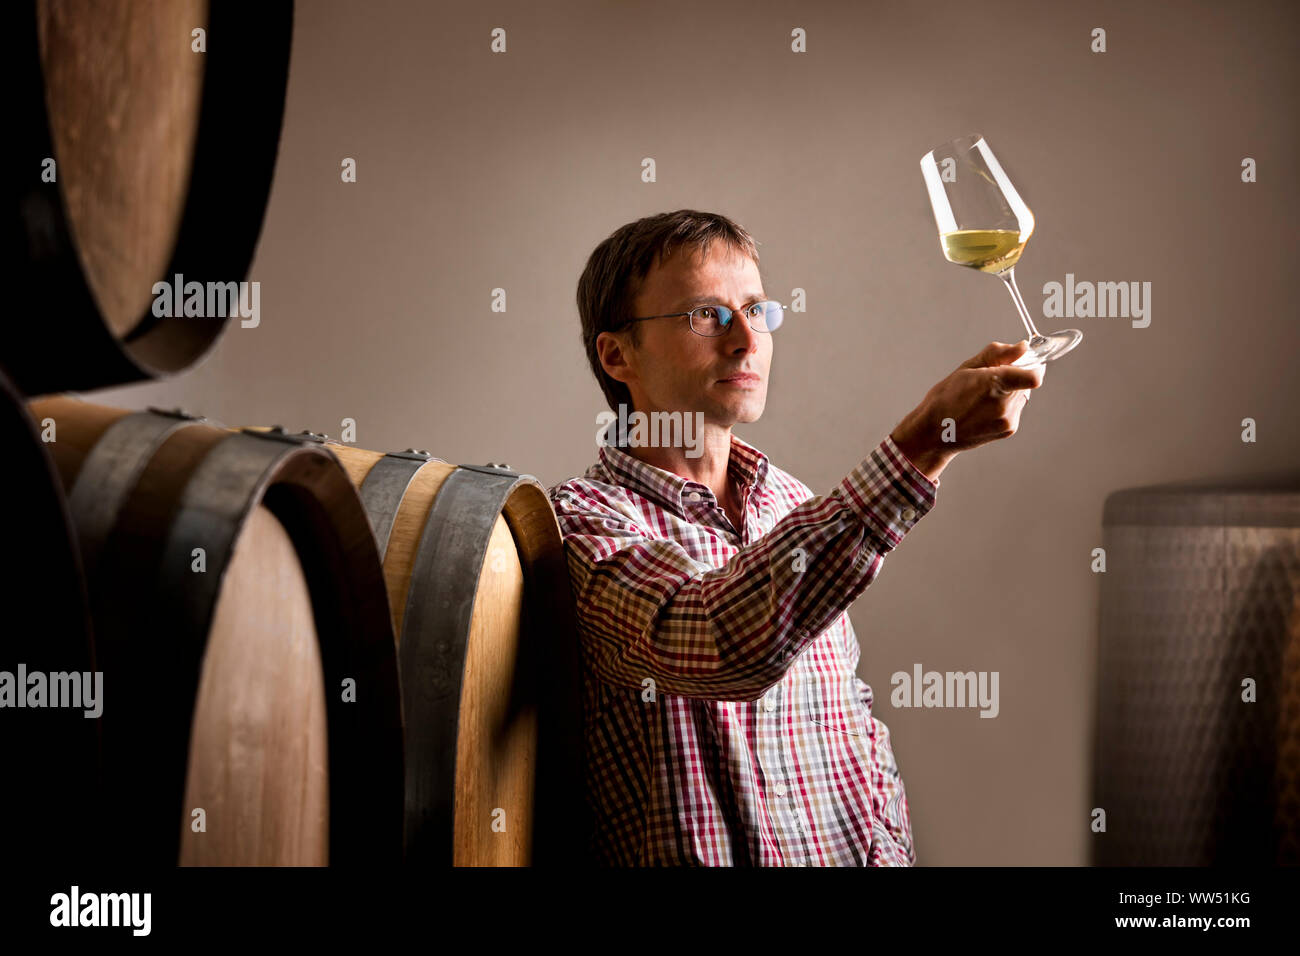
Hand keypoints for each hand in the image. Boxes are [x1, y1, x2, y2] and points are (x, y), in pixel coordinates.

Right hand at [889, 340, 1044, 479]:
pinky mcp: (1009, 429)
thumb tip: (1021, 347)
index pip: (1033, 376)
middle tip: (990, 379)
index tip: (1024, 361)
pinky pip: (1016, 408)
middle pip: (1027, 382)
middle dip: (1015, 376)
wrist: (933, 433)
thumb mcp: (966, 368)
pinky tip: (984, 409)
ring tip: (983, 397)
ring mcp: (1007, 419)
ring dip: (1010, 391)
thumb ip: (998, 354)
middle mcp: (1004, 405)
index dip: (1033, 364)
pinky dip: (1005, 405)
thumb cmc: (944, 400)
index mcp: (993, 385)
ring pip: (1022, 394)